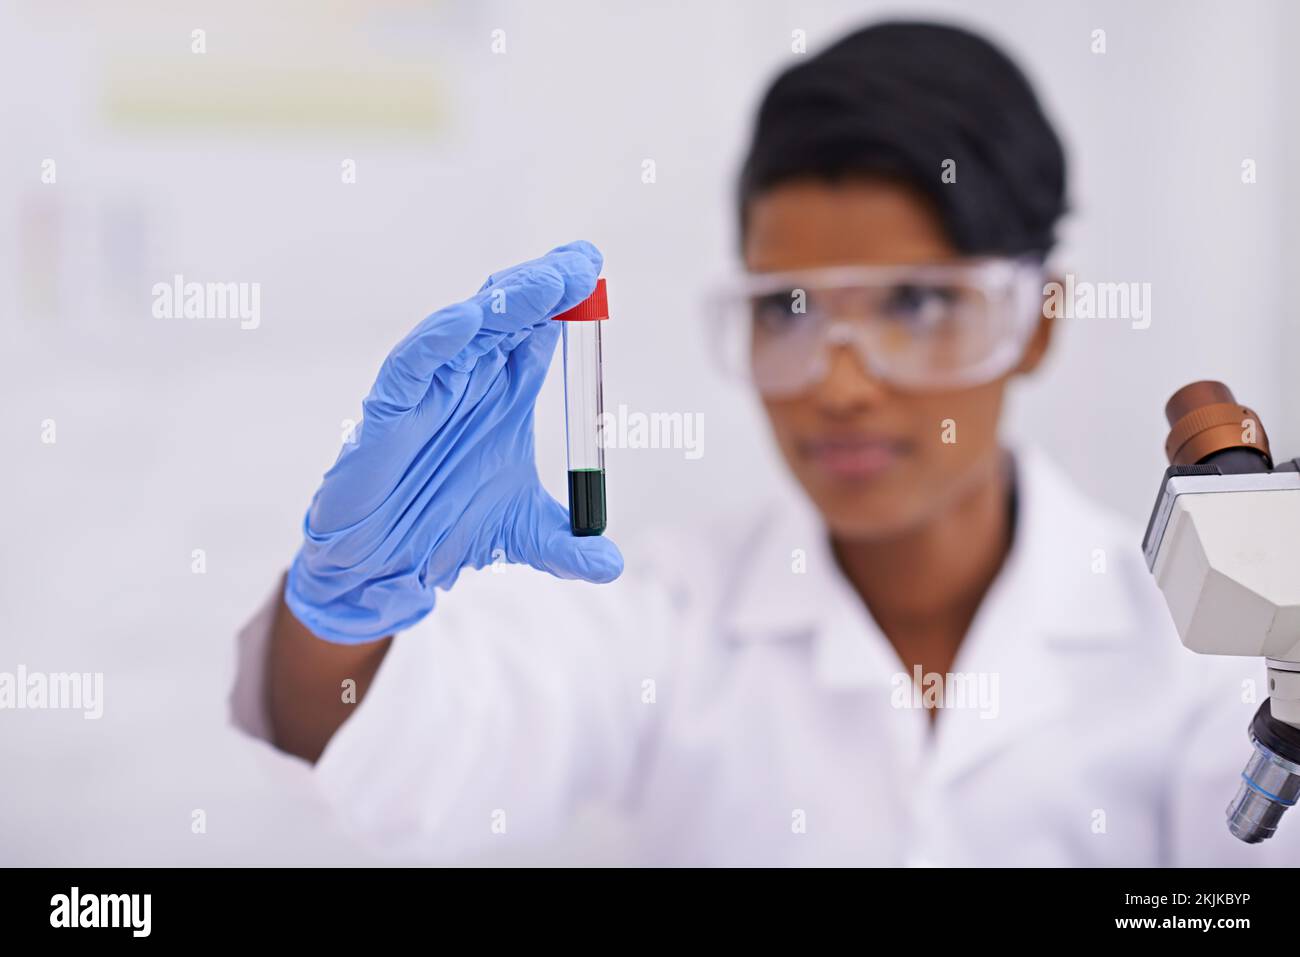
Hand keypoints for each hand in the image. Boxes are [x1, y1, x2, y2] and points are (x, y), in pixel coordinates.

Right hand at [285, 241, 622, 642]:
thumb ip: (568, 545)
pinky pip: (408, 368)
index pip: (539, 329)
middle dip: (545, 285)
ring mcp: (427, 392)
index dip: (566, 298)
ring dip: (504, 304)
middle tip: (582, 263)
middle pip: (508, 315)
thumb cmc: (442, 526)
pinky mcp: (387, 414)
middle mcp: (468, 380)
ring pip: (465, 330)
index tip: (595, 271)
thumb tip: (612, 566)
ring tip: (545, 285)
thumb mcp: (521, 535)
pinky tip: (466, 321)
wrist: (380, 566)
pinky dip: (434, 342)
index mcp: (503, 392)